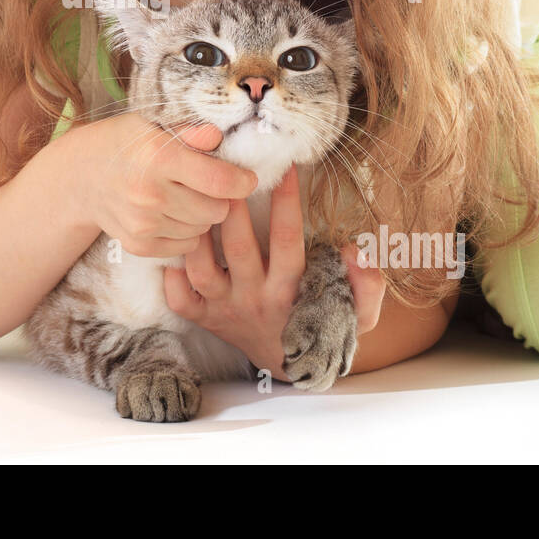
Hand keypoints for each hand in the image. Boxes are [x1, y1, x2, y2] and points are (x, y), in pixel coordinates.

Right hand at [58, 112, 257, 257]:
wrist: (80, 176)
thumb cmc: (124, 144)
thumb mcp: (153, 125)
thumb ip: (190, 132)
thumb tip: (220, 137)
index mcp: (157, 157)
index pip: (218, 181)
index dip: (242, 182)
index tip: (247, 178)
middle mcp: (149, 194)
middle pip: (216, 209)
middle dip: (222, 198)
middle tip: (211, 185)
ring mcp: (142, 223)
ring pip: (203, 229)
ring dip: (204, 215)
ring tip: (187, 197)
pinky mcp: (138, 244)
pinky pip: (186, 246)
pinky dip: (188, 233)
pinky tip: (174, 214)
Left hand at [163, 130, 385, 381]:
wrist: (294, 369)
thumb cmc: (325, 326)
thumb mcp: (358, 314)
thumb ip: (367, 286)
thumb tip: (357, 252)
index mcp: (291, 290)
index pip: (288, 240)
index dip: (286, 202)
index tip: (285, 168)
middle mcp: (255, 299)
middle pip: (238, 249)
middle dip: (231, 209)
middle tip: (225, 173)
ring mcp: (226, 310)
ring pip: (202, 271)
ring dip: (196, 236)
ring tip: (193, 200)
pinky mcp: (205, 319)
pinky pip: (180, 299)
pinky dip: (171, 274)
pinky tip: (172, 243)